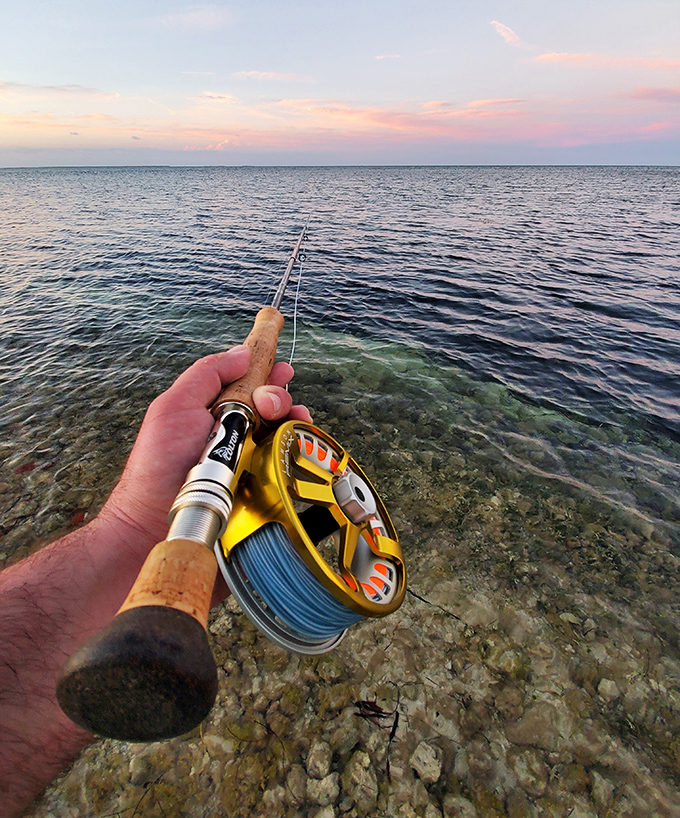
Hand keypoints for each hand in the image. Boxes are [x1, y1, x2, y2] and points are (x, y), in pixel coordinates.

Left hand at [99, 345, 310, 556]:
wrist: (155, 521)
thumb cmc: (158, 464)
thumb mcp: (174, 406)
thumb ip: (207, 374)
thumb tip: (243, 353)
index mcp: (216, 411)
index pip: (250, 385)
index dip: (268, 373)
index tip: (280, 368)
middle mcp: (238, 434)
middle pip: (273, 405)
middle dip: (277, 395)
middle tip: (268, 404)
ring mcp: (254, 461)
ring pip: (286, 430)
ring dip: (290, 417)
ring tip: (279, 421)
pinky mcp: (265, 487)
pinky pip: (291, 462)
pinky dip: (298, 447)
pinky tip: (296, 441)